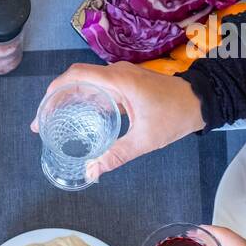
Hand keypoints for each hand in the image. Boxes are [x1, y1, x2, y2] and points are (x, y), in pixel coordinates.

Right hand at [32, 63, 204, 179]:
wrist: (202, 101)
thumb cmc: (176, 115)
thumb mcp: (144, 139)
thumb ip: (115, 155)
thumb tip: (91, 172)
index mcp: (118, 80)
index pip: (76, 75)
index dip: (55, 90)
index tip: (43, 110)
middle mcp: (117, 73)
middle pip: (76, 79)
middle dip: (56, 98)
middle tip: (44, 122)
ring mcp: (122, 76)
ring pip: (86, 83)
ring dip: (69, 98)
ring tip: (56, 120)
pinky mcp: (127, 83)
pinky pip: (98, 87)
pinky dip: (84, 99)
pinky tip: (79, 117)